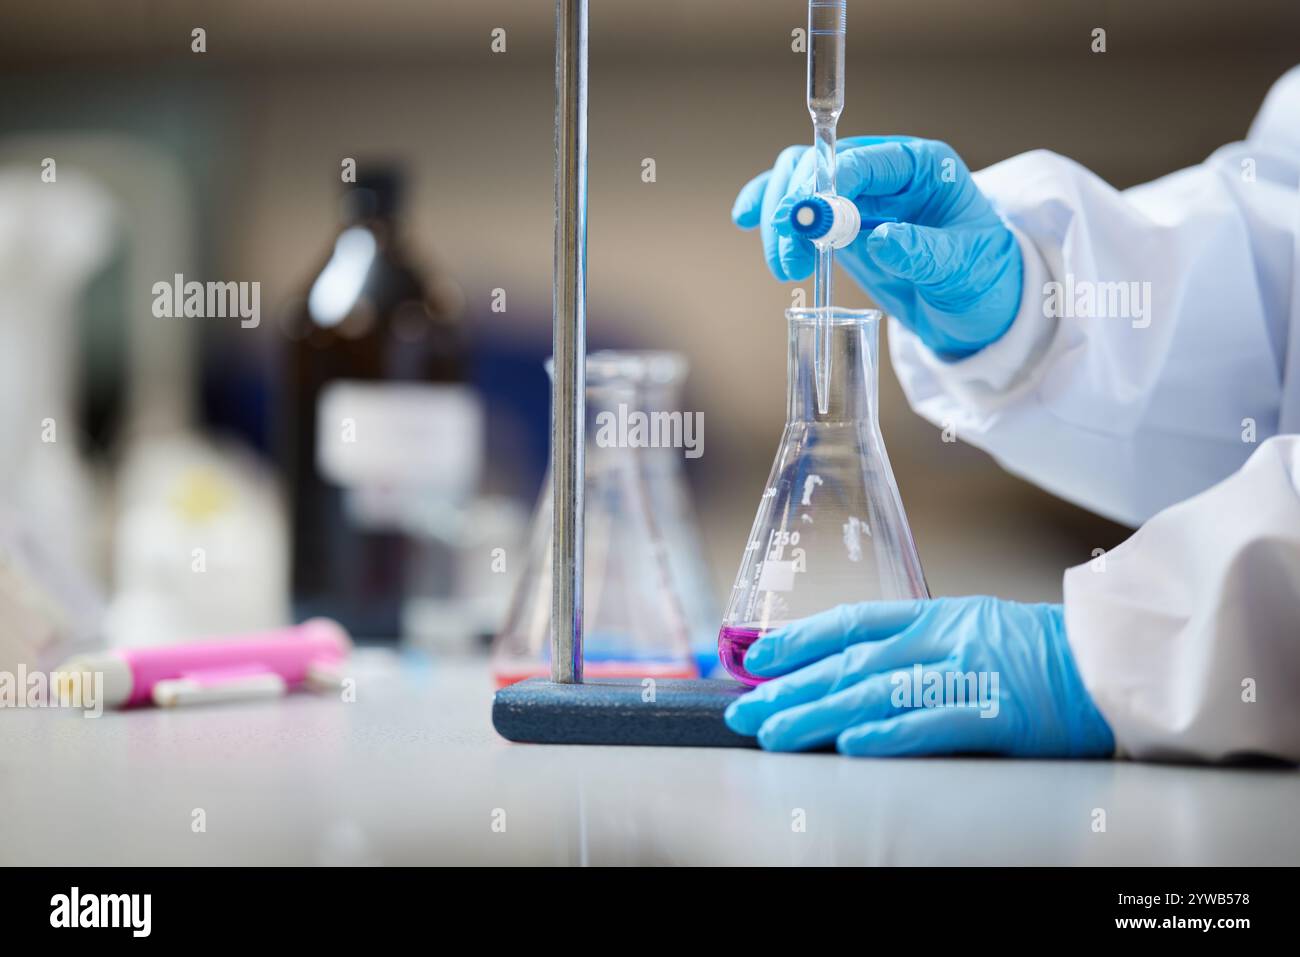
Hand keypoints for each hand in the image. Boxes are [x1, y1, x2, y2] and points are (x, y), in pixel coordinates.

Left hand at [723, 597, 1113, 757]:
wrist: (1121, 660)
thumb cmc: (1048, 652)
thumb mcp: (977, 630)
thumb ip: (922, 647)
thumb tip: (859, 673)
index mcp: (938, 615)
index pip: (852, 623)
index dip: (799, 640)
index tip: (754, 661)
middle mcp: (944, 638)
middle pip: (852, 663)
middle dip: (791, 688)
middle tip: (744, 713)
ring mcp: (970, 672)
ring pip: (878, 692)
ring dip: (818, 714)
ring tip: (773, 733)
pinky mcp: (1000, 711)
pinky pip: (935, 721)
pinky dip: (890, 734)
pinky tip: (850, 745)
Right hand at [731, 137, 1022, 358]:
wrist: (976, 309)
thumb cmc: (981, 279)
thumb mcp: (962, 267)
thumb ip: (922, 251)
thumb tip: (880, 239)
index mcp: (921, 168)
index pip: (865, 160)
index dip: (829, 181)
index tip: (806, 213)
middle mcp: (884, 174)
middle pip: (820, 166)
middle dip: (796, 206)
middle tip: (789, 255)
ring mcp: (857, 199)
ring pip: (798, 184)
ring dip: (780, 220)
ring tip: (786, 268)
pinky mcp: (838, 226)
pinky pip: (797, 209)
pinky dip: (768, 212)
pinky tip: (746, 219)